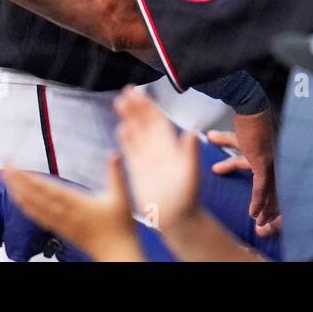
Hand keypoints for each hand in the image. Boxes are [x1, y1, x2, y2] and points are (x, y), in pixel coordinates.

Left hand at [1, 158, 142, 261]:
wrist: (115, 252)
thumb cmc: (119, 228)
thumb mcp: (121, 197)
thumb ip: (116, 174)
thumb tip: (114, 155)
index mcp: (77, 204)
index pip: (47, 189)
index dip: (29, 178)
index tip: (16, 166)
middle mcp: (64, 213)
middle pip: (34, 196)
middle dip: (16, 181)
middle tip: (3, 166)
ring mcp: (60, 222)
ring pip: (33, 207)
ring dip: (17, 192)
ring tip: (6, 179)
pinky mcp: (59, 229)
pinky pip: (37, 217)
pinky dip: (25, 207)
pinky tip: (18, 200)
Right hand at [114, 86, 202, 233]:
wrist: (178, 220)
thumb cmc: (187, 198)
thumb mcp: (190, 174)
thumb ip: (190, 153)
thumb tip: (192, 133)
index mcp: (171, 147)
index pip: (158, 121)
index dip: (149, 107)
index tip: (139, 93)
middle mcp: (159, 150)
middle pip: (145, 123)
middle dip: (136, 107)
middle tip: (125, 91)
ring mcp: (148, 159)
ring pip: (137, 133)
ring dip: (129, 118)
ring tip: (120, 102)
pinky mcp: (138, 172)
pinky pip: (131, 151)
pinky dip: (126, 139)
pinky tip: (121, 129)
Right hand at [210, 110, 280, 234]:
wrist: (248, 103)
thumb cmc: (243, 115)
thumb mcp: (234, 133)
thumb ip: (224, 139)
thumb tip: (210, 137)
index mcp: (268, 153)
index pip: (269, 180)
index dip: (267, 196)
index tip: (265, 211)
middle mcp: (273, 158)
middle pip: (274, 188)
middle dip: (270, 207)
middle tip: (264, 223)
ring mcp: (271, 160)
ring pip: (270, 191)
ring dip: (264, 209)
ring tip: (258, 222)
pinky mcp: (263, 160)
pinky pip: (262, 186)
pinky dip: (257, 201)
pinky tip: (253, 213)